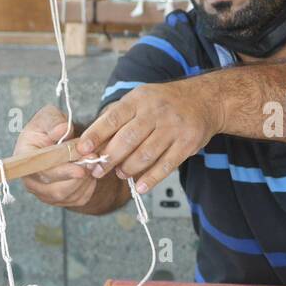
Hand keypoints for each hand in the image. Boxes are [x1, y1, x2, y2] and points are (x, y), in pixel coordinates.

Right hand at [17, 105, 96, 208]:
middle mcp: (31, 181)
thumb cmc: (50, 127)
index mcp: (24, 159)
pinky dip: (89, 186)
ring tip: (93, 161)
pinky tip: (90, 170)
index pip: (41, 172)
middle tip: (94, 160)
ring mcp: (44, 193)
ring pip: (70, 195)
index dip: (61, 172)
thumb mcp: (50, 116)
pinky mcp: (60, 200)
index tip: (80, 169)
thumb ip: (54, 122)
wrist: (58, 140)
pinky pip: (79, 198)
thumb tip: (63, 130)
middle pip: (56, 189)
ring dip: (86, 180)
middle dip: (79, 177)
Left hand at [77, 80, 223, 193]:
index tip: (82, 150)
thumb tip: (93, 145)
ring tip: (121, 174)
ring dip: (129, 169)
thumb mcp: (140, 101)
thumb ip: (118, 120)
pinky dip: (151, 179)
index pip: (112, 118)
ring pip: (145, 155)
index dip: (95, 135)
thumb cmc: (163, 103)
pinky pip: (166, 165)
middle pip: (127, 140)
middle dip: (109, 159)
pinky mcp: (187, 143)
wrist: (203, 99)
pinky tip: (141, 186)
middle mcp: (156, 112)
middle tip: (98, 170)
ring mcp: (173, 127)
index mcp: (139, 99)